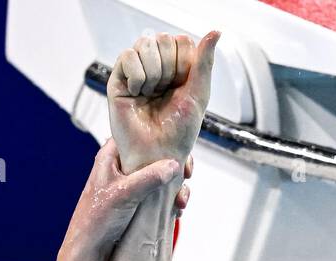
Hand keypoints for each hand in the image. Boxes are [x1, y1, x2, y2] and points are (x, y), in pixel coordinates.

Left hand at [55, 138, 192, 260]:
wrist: (91, 249)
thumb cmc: (96, 218)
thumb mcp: (124, 193)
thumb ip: (149, 177)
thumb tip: (174, 165)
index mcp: (112, 156)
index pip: (139, 135)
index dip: (160, 138)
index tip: (177, 149)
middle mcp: (122, 167)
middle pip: (156, 155)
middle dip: (174, 166)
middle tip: (187, 175)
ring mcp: (132, 185)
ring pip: (161, 176)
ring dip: (176, 187)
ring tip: (180, 202)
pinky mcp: (139, 202)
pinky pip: (160, 195)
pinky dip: (171, 200)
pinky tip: (175, 211)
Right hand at [107, 30, 218, 173]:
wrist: (157, 153)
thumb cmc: (179, 131)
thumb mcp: (198, 94)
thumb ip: (205, 62)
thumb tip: (217, 31)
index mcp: (178, 68)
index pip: (181, 41)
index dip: (184, 63)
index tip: (182, 88)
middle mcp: (157, 66)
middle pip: (163, 39)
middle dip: (168, 69)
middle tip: (164, 93)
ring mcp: (137, 70)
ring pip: (144, 43)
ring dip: (153, 73)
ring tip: (150, 94)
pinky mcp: (119, 78)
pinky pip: (127, 56)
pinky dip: (136, 76)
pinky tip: (137, 94)